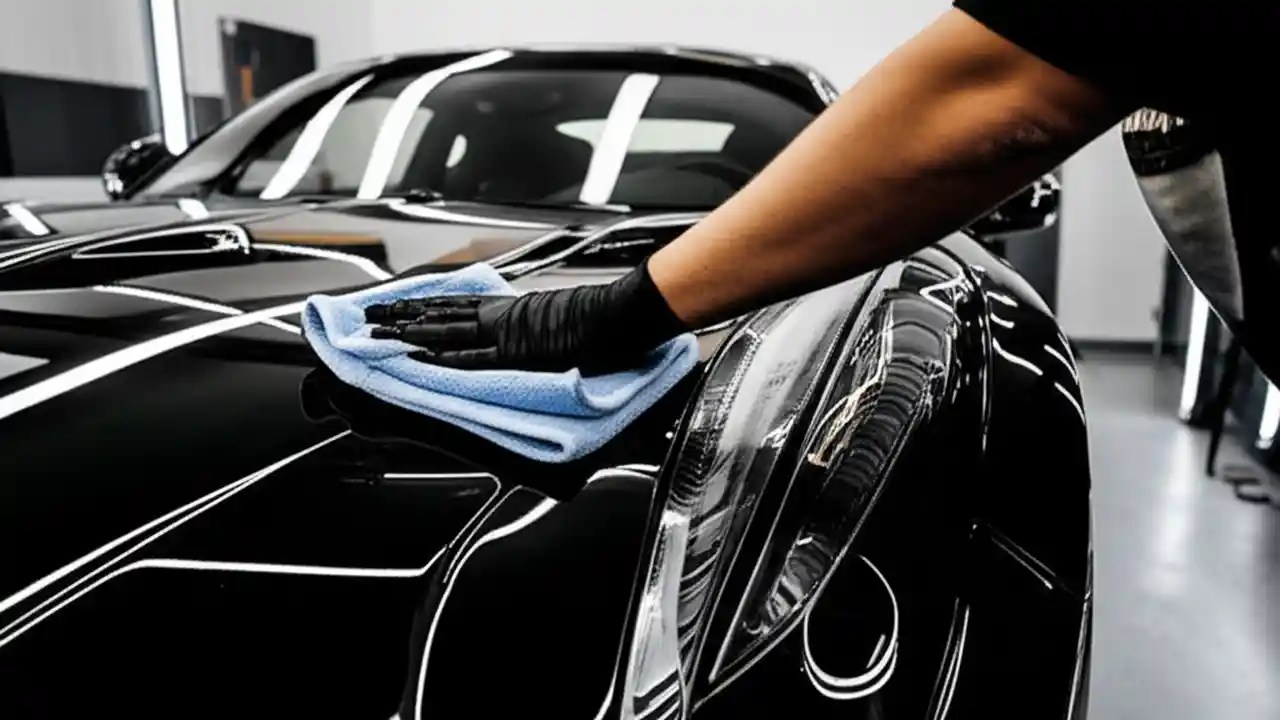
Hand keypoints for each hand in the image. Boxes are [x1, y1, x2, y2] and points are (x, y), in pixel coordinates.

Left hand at [364, 264, 687, 372]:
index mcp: (512, 310)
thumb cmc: (602, 318)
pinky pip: (471, 355)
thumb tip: (536, 336)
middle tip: (368, 317)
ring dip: (408, 332)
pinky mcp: (515, 349)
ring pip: (445, 329)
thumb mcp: (564, 322)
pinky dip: (441, 355)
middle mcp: (503, 316)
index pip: (457, 306)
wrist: (621, 313)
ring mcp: (507, 331)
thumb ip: (541, 332)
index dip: (425, 307)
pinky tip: (417, 356)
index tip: (399, 307)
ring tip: (375, 334)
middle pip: (441, 313)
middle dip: (402, 316)